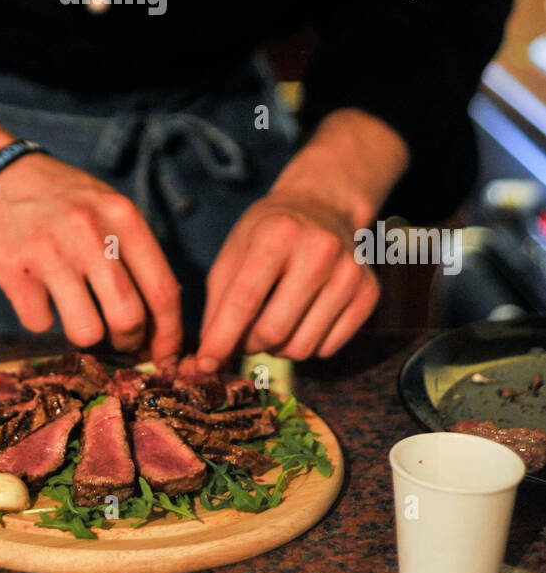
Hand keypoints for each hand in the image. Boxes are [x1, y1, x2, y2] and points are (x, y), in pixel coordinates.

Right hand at [0, 153, 181, 362]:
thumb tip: (160, 323)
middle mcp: (89, 232)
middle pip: (128, 317)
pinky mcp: (12, 269)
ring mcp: (48, 251)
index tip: (164, 354)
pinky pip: (39, 324)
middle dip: (129, 340)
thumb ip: (134, 255)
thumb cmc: (63, 201)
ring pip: (86, 332)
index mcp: (122, 216)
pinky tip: (37, 292)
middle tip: (121, 339)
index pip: (162, 289)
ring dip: (85, 334)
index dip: (168, 333)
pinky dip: (41, 317)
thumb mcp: (108, 208)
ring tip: (77, 312)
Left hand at [196, 190, 379, 366]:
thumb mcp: (235, 251)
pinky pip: (327, 349)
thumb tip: (207, 360)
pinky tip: (302, 318)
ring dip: (278, 348)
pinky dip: (307, 344)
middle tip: (245, 335)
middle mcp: (320, 250)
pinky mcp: (369, 293)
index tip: (204, 364)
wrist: (323, 207)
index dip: (221, 339)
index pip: (244, 301)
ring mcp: (350, 272)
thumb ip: (217, 304)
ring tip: (274, 322)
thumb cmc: (269, 232)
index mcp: (278, 233)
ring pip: (302, 348)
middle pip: (275, 331)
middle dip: (250, 344)